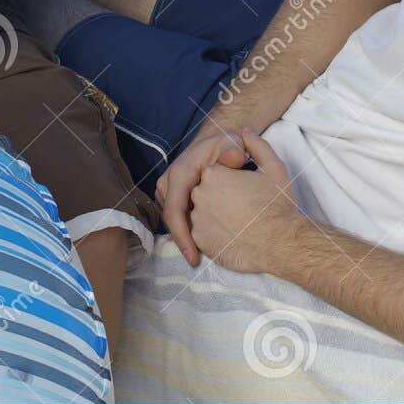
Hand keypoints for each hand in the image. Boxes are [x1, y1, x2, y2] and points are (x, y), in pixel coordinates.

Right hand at [156, 125, 249, 266]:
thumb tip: (234, 159)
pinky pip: (176, 219)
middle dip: (184, 242)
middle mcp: (168, 182)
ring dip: (185, 237)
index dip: (183, 237)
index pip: (174, 210)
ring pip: (173, 221)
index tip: (194, 258)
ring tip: (205, 254)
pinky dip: (188, 231)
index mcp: (181, 172)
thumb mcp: (234, 143)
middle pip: (171, 220)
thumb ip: (235, 151)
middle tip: (200, 262)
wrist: (217, 141)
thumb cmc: (227, 145)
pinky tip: (204, 242)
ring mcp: (167, 191)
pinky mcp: (171, 198)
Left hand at [188, 129, 301, 274]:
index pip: (215, 173)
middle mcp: (199, 193)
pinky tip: (232, 235)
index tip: (245, 192)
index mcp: (213, 172)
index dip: (231, 183)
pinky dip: (213, 234)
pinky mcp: (199, 239)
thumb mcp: (274, 168)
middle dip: (220, 198)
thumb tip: (246, 131)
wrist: (280, 243)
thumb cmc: (277, 205)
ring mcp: (197, 217)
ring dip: (215, 216)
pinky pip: (202, 233)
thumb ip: (257, 145)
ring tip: (239, 222)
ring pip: (202, 213)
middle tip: (243, 208)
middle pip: (206, 192)